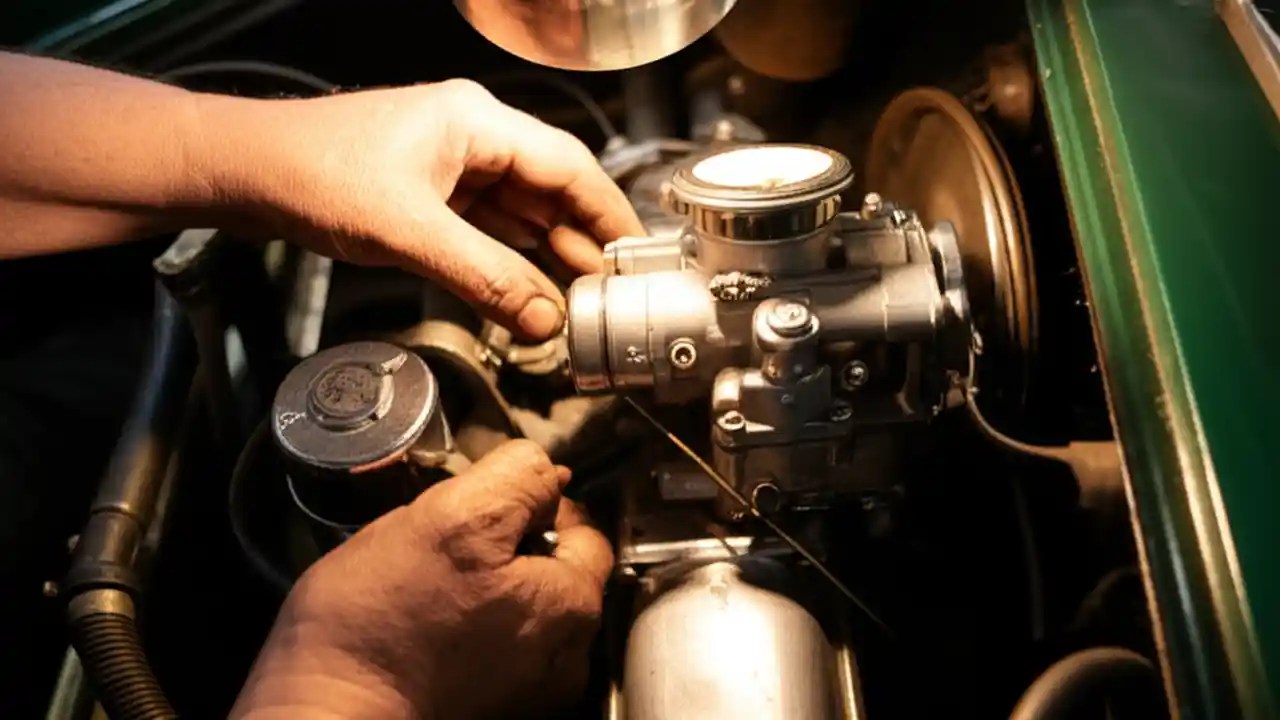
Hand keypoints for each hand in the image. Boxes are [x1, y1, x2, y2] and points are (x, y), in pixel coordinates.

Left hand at [208, 80, 641, 339]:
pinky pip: (487, 226)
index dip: (607, 214)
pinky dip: (509, 258)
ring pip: (519, 211)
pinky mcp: (429, 193)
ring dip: (547, 253)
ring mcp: (451, 165)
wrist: (245, 171)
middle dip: (581, 241)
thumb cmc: (313, 175)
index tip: (634, 256)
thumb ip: (483, 277)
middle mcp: (473, 137)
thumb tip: (544, 318)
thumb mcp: (408, 232)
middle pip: (550, 189)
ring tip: (580, 298)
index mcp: (479, 122)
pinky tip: (529, 288)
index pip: (569, 165)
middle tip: (611, 291)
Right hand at [231, 440, 613, 718]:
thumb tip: (546, 470)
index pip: (583, 527)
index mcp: (571, 607)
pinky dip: (464, 629)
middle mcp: (564, 658)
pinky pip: (489, 649)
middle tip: (447, 542)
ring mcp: (526, 692)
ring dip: (483, 587)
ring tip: (428, 586)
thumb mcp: (451, 518)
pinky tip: (423, 624)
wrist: (323, 714)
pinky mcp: (486, 709)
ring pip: (517, 608)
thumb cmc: (380, 627)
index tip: (486, 499)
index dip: (534, 500)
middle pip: (551, 570)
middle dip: (506, 545)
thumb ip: (517, 481)